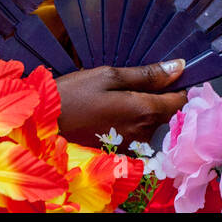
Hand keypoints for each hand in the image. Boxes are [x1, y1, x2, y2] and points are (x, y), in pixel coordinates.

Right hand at [55, 60, 187, 146]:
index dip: (180, 87)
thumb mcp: (109, 76)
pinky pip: (135, 135)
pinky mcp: (119, 154)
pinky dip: (129, 123)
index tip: (171, 76)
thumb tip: (179, 67)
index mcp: (143, 112)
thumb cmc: (73, 95)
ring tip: (115, 98)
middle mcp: (143, 134)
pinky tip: (109, 113)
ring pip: (150, 124)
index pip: (181, 101)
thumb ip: (147, 74)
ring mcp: (131, 148)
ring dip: (141, 111)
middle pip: (166, 113)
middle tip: (132, 83)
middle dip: (157, 97)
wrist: (40, 125)